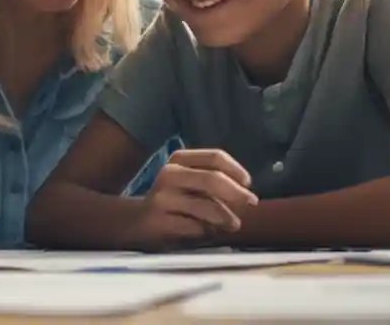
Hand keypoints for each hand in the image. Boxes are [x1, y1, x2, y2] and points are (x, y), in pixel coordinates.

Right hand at [128, 149, 257, 250]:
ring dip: (227, 218)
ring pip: (207, 207)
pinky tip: (206, 232)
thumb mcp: (189, 182)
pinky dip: (208, 232)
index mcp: (179, 159)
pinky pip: (196, 227)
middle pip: (212, 179)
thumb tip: (245, 192)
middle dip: (237, 193)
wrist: (136, 221)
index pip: (215, 157)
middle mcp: (169, 173)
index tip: (247, 183)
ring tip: (234, 224)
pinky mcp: (160, 220)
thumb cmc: (173, 200)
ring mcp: (163, 197)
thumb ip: (213, 181)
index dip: (236, 169)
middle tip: (252, 203)